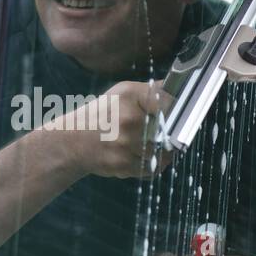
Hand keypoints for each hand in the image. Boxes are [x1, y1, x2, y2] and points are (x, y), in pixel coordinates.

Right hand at [59, 81, 175, 179]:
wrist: (71, 142)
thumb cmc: (101, 116)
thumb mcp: (123, 94)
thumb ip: (152, 92)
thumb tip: (181, 88)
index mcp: (129, 96)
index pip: (170, 101)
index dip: (180, 110)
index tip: (183, 115)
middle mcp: (128, 118)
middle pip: (171, 130)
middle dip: (172, 134)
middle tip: (168, 134)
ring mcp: (126, 143)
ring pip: (164, 152)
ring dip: (162, 152)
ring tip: (150, 146)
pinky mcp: (123, 164)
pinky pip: (153, 168)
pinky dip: (151, 165)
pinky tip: (141, 157)